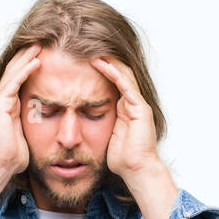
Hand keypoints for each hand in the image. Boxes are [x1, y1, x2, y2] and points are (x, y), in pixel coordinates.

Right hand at [0, 44, 41, 171]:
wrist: (1, 164)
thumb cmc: (14, 156)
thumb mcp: (30, 136)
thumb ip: (36, 126)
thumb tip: (51, 128)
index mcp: (11, 106)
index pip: (20, 81)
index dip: (30, 67)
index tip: (44, 57)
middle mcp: (4, 101)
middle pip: (16, 71)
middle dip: (28, 57)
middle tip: (42, 43)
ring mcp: (1, 101)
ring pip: (14, 73)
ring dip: (27, 58)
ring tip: (39, 46)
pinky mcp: (1, 105)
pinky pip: (14, 83)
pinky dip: (25, 71)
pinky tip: (36, 62)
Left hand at [90, 56, 161, 179]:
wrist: (136, 170)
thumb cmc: (122, 159)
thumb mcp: (103, 136)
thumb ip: (95, 125)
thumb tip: (77, 121)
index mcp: (124, 109)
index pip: (112, 82)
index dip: (99, 69)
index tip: (82, 61)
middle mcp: (132, 103)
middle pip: (119, 74)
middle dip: (104, 60)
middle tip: (86, 48)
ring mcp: (138, 104)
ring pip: (123, 75)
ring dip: (108, 62)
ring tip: (93, 50)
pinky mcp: (141, 108)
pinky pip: (126, 85)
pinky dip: (114, 73)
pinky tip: (103, 64)